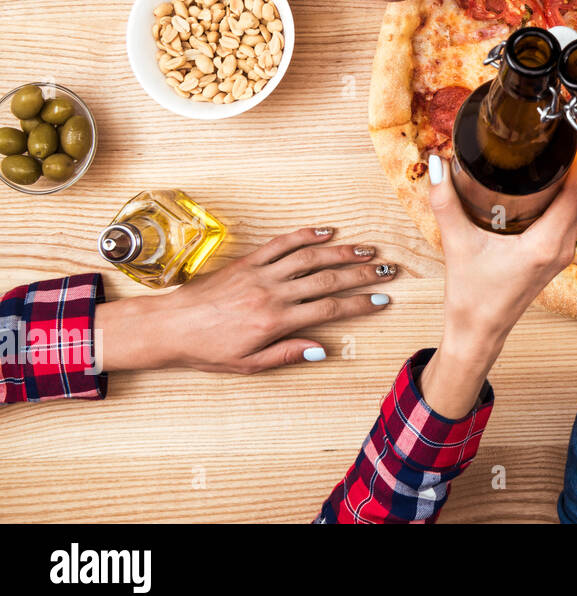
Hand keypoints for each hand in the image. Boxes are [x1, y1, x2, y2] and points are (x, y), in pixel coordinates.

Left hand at [95, 227, 394, 374]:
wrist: (169, 326)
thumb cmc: (207, 349)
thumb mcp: (249, 364)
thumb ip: (288, 353)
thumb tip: (323, 348)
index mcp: (275, 321)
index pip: (329, 308)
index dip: (359, 303)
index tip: (381, 300)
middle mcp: (272, 292)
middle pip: (327, 278)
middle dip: (362, 273)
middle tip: (387, 269)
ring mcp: (260, 273)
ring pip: (310, 257)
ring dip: (342, 251)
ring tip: (367, 250)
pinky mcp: (248, 261)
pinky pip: (282, 243)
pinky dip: (305, 235)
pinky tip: (326, 232)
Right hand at [418, 147, 576, 416]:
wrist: (478, 332)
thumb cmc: (472, 296)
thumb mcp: (457, 243)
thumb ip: (445, 201)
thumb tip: (436, 164)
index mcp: (546, 244)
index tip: (572, 130)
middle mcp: (561, 248)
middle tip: (565, 130)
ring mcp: (561, 254)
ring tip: (561, 147)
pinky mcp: (554, 257)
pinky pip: (572, 217)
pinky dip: (568, 195)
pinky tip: (553, 178)